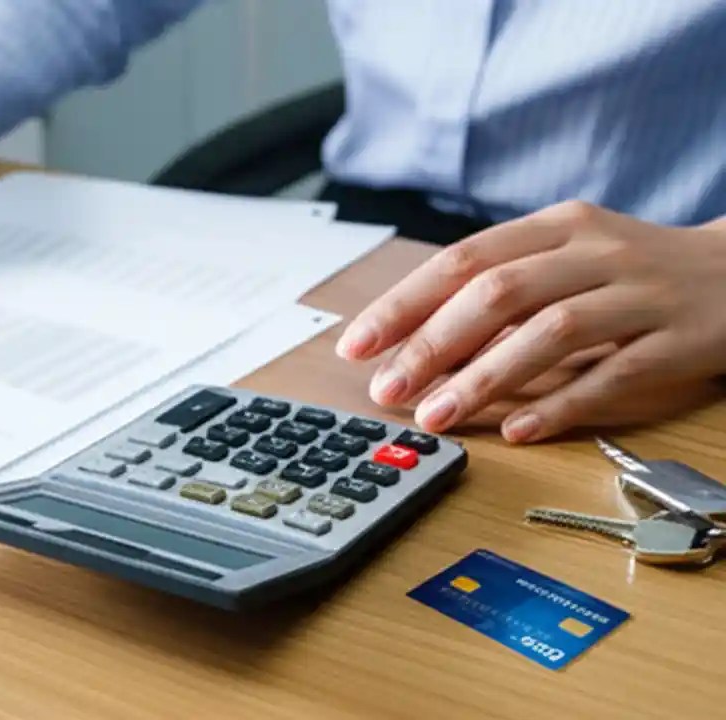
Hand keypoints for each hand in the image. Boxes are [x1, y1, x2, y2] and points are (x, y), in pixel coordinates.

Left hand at [336, 201, 725, 442]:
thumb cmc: (634, 272)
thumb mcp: (566, 259)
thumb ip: (499, 290)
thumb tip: (414, 337)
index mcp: (556, 227)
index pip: (463, 260)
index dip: (405, 303)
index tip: (359, 344)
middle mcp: (595, 251)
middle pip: (498, 293)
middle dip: (432, 344)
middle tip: (389, 388)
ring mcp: (640, 293)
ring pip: (550, 332)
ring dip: (485, 378)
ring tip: (437, 415)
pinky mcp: (678, 338)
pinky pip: (612, 374)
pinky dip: (561, 404)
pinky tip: (518, 430)